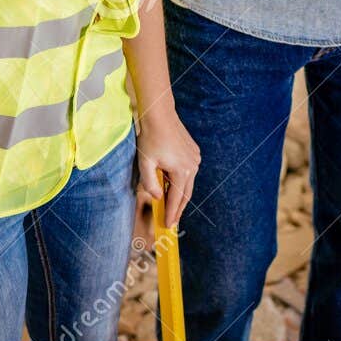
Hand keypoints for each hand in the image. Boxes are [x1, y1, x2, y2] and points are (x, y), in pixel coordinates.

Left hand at [137, 109, 200, 227]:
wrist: (160, 115)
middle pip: (186, 194)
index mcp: (181, 171)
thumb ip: (149, 183)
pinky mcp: (194, 152)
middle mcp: (192, 166)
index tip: (168, 225)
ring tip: (172, 207)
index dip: (172, 213)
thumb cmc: (150, 138)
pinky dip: (182, 182)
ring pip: (188, 183)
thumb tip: (157, 197)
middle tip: (172, 222)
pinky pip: (189, 172)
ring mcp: (195, 159)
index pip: (176, 199)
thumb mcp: (145, 162)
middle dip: (178, 209)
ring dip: (180, 195)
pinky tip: (173, 186)